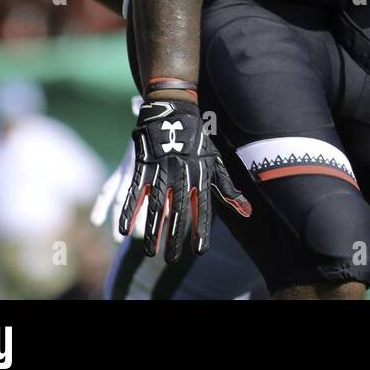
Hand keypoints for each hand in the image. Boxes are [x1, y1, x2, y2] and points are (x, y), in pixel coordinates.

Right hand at [119, 100, 251, 261]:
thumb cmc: (198, 140)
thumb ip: (228, 189)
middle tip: (172, 260)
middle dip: (175, 237)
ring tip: (151, 251)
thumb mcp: (216, 161)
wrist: (175, 109)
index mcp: (201, 174)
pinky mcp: (143, 165)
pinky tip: (123, 230)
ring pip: (155, 205)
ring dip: (152, 230)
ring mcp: (161, 169)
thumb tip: (246, 212)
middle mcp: (182, 174)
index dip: (201, 229)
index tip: (200, 250)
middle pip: (178, 211)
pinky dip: (128, 211)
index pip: (203, 207)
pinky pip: (134, 192)